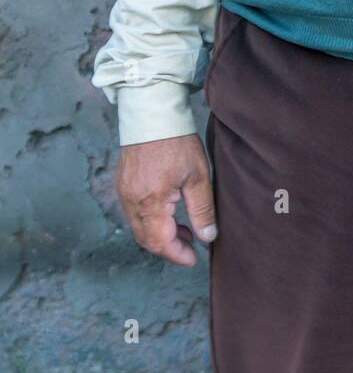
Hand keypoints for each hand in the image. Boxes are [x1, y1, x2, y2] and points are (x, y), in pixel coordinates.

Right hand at [115, 133, 217, 265]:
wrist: (153, 112)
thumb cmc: (177, 141)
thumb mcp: (198, 176)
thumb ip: (202, 210)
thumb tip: (208, 237)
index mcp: (151, 201)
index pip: (160, 242)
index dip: (177, 255)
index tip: (194, 259)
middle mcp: (132, 201)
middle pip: (146, 239)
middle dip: (169, 248)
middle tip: (192, 245)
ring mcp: (125, 192)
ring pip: (139, 228)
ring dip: (160, 235)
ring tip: (185, 229)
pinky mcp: (123, 184)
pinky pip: (135, 214)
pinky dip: (151, 221)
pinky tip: (169, 213)